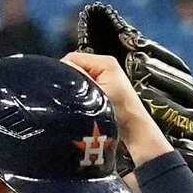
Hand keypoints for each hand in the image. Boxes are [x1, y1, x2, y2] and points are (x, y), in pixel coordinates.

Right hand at [61, 50, 170, 166]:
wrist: (134, 133)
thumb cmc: (120, 115)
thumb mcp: (96, 93)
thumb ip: (79, 78)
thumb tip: (61, 70)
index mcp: (104, 62)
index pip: (72, 58)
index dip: (62, 72)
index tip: (59, 89)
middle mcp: (103, 67)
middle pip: (73, 69)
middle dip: (68, 83)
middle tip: (66, 99)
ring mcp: (102, 79)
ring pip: (76, 81)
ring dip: (72, 92)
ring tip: (73, 105)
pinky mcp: (99, 91)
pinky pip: (81, 90)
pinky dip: (77, 98)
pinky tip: (78, 107)